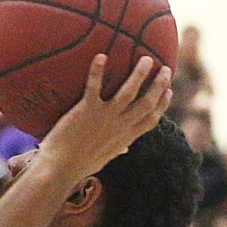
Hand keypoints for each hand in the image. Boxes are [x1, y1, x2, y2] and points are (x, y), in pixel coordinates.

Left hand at [38, 54, 172, 181]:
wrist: (58, 170)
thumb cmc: (77, 166)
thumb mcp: (102, 159)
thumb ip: (115, 149)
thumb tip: (125, 149)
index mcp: (125, 138)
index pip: (151, 119)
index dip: (162, 104)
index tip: (169, 91)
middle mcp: (119, 127)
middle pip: (147, 102)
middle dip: (159, 84)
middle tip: (165, 67)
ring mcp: (104, 118)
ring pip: (129, 91)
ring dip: (139, 74)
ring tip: (146, 58)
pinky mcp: (86, 111)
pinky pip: (93, 87)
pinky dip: (97, 71)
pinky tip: (100, 56)